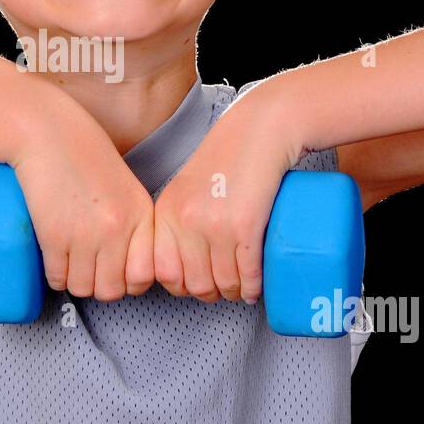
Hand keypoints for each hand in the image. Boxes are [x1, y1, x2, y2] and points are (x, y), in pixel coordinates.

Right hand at [10, 97, 155, 302]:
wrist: (49, 135)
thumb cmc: (86, 157)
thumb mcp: (126, 189)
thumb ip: (135, 226)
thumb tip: (130, 269)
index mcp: (140, 216)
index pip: (143, 276)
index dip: (128, 281)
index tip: (117, 270)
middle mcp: (118, 230)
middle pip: (113, 290)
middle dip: (100, 284)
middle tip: (91, 267)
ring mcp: (86, 236)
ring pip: (83, 288)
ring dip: (76, 281)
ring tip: (72, 262)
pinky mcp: (54, 237)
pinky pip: (58, 278)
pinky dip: (56, 275)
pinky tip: (56, 258)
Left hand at [152, 93, 301, 303]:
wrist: (260, 130)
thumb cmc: (227, 159)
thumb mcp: (187, 189)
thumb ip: (178, 223)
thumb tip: (185, 269)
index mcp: (167, 213)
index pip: (163, 272)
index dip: (183, 286)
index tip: (199, 282)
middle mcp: (186, 221)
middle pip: (194, 284)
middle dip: (213, 293)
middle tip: (227, 286)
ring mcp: (215, 225)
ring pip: (223, 283)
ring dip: (236, 292)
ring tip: (244, 285)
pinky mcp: (246, 226)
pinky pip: (248, 274)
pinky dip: (255, 286)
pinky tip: (258, 285)